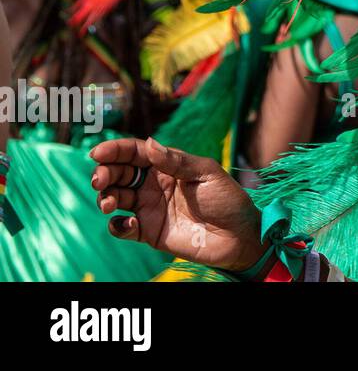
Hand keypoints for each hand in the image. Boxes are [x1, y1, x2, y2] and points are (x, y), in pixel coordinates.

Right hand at [89, 137, 265, 272]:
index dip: (115, 150)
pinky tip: (129, 223)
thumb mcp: (206, 174)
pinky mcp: (149, 232)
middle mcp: (154, 184)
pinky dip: (118, 225)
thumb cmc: (227, 199)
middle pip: (119, 173)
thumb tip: (149, 143)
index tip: (97, 152)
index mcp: (168, 165)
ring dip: (105, 198)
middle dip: (104, 173)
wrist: (238, 236)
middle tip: (100, 179)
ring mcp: (150, 208)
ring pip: (115, 198)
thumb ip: (176, 161)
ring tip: (110, 203)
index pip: (135, 153)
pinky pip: (123, 228)